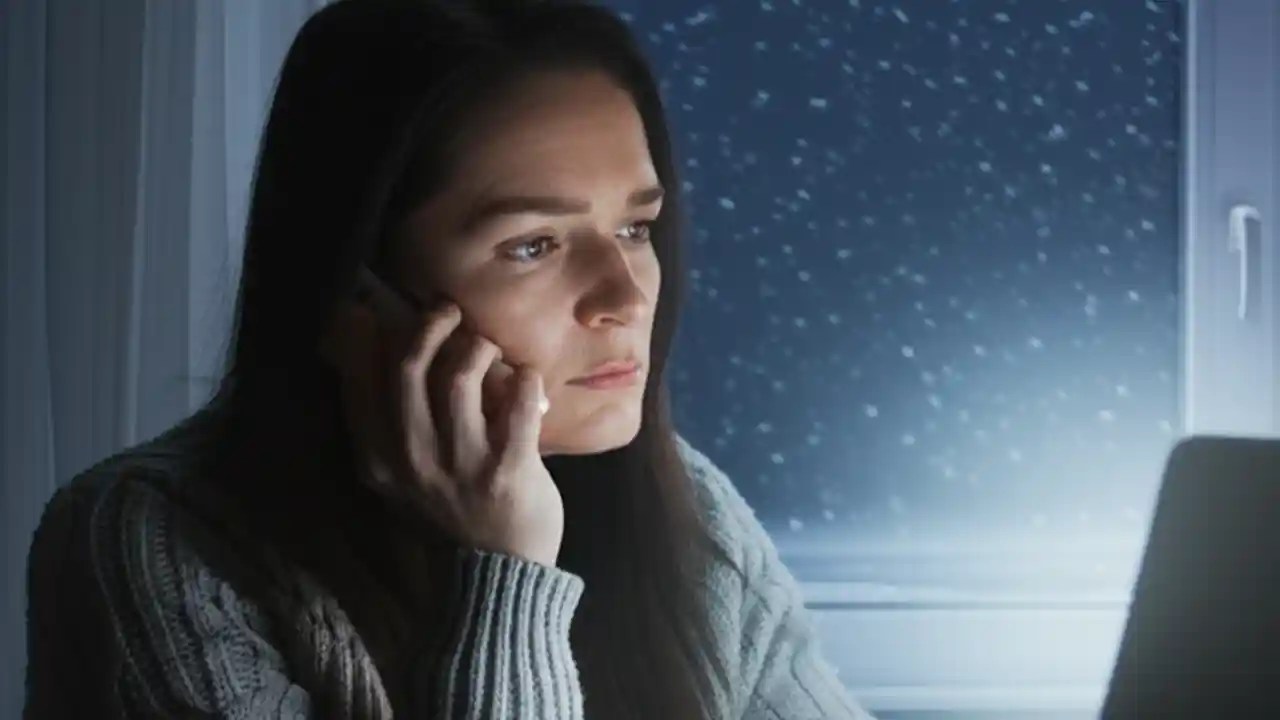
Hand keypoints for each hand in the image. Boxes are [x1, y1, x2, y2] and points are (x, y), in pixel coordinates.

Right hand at [326, 299, 563, 566]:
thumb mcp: (401, 476)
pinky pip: (517, 403)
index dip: (369, 338)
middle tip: (449, 312)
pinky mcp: (508, 468)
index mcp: (379, 460)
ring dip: (477, 347)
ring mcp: (461, 464)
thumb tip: (380, 348)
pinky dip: (524, 379)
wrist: (497, 573)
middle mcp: (413, 458)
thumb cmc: (450, 512)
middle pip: (411, 368)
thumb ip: (390, 425)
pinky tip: (526, 377)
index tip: (381, 312)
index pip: (361, 384)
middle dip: (430, 327)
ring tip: (486, 346)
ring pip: (460, 378)